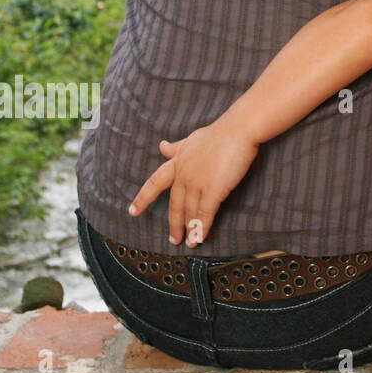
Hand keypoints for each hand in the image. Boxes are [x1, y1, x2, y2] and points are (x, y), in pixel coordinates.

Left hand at [127, 118, 259, 246]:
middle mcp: (183, 175)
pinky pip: (205, 214)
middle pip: (174, 205)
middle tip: (173, 239)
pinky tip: (200, 238)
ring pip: (189, 212)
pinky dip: (201, 228)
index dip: (143, 198)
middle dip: (173, 224)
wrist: (239, 129)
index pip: (155, 183)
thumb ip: (177, 147)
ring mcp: (197, 183)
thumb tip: (161, 146)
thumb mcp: (192, 138)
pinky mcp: (213, 190)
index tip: (132, 211)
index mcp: (177, 162)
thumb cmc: (220, 132)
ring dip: (188, 229)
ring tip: (189, 243)